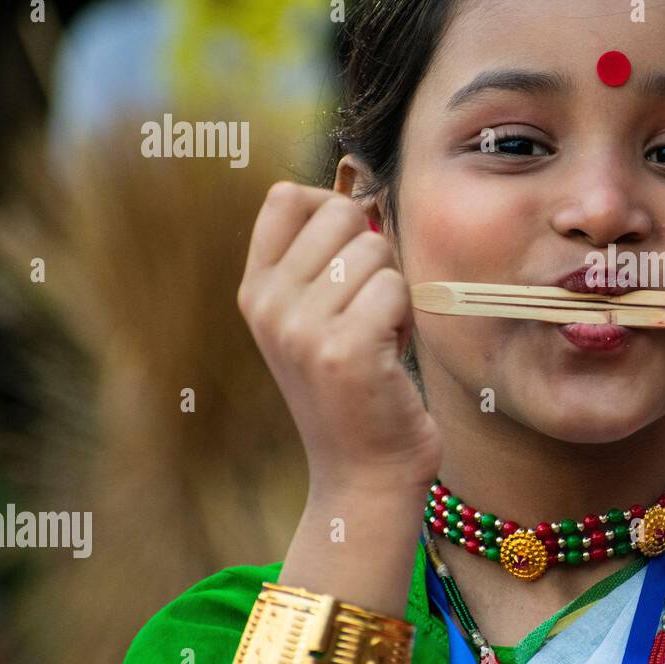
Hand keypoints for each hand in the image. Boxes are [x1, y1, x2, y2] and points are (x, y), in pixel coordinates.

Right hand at [237, 182, 441, 496]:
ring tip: (381, 337)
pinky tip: (392, 356)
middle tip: (371, 310)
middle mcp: (269, 304)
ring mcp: (302, 327)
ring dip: (395, 290)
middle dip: (374, 252)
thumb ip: (323, 258)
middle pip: (341, 212)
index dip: (334, 210)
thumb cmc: (357, 386)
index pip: (286, 197)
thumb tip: (361, 190)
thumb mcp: (316, 317)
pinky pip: (397, 288)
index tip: (350, 256)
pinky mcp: (344, 350)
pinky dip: (408, 317)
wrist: (364, 473)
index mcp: (256, 289)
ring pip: (376, 249)